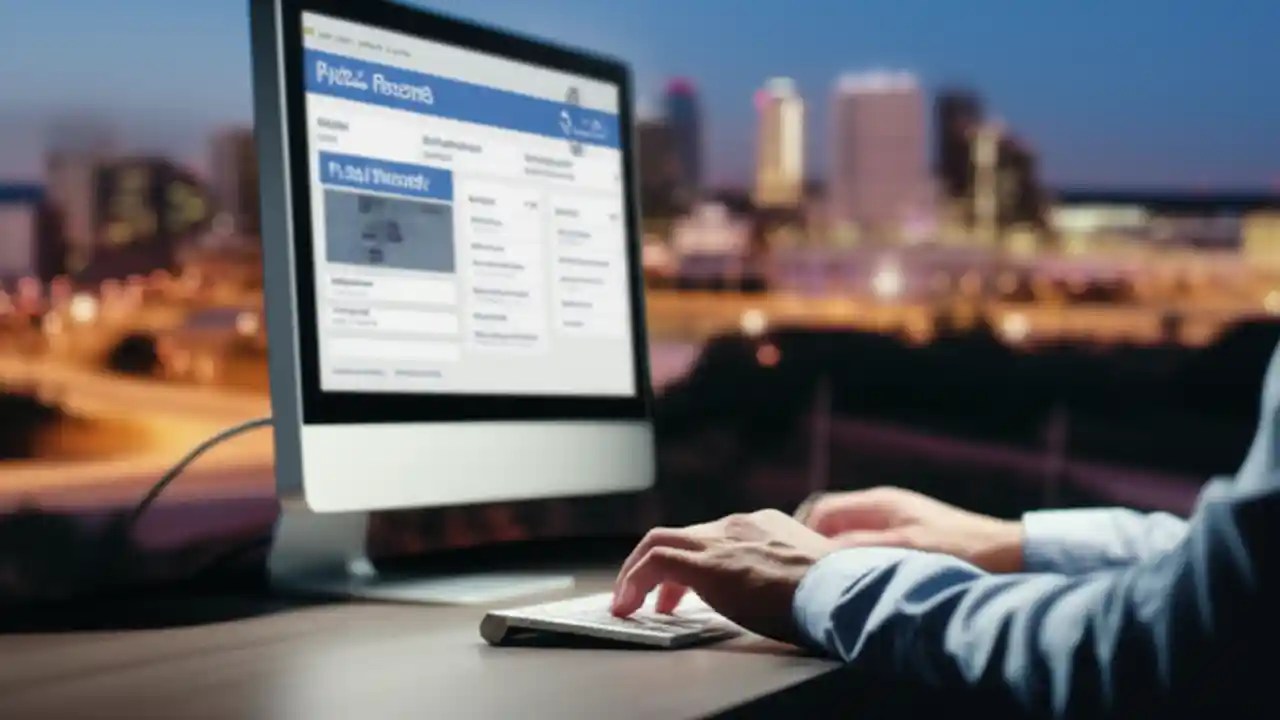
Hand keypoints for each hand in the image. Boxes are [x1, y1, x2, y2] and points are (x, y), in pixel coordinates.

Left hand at [611, 509, 838, 643]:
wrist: (838, 591)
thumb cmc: (834, 592)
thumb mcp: (810, 575)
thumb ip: (791, 575)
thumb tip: (791, 596)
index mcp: (765, 526)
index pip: (715, 534)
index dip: (696, 561)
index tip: (690, 588)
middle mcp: (738, 525)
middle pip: (683, 535)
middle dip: (662, 568)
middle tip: (658, 601)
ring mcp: (720, 541)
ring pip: (658, 541)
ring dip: (636, 572)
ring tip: (629, 602)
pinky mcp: (705, 564)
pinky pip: (655, 563)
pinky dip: (634, 581)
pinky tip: (629, 606)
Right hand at [799, 487, 1023, 572]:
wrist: (1012, 557)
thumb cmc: (962, 551)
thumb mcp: (904, 551)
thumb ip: (858, 548)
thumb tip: (817, 555)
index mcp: (879, 502)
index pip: (820, 509)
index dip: (799, 533)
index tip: (790, 561)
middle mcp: (886, 508)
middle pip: (830, 521)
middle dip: (811, 545)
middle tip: (802, 574)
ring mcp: (899, 524)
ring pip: (848, 537)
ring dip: (834, 556)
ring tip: (827, 583)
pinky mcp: (911, 542)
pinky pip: (867, 549)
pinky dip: (854, 563)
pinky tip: (859, 585)